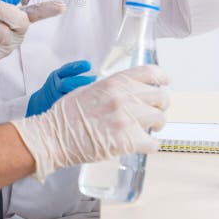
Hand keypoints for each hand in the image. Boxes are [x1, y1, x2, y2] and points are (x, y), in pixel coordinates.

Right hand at [11, 65, 168, 180]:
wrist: (53, 136)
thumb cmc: (65, 114)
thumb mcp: (87, 90)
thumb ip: (110, 89)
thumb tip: (126, 92)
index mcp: (114, 82)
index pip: (150, 72)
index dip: (162, 77)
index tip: (164, 81)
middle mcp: (124, 98)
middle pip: (161, 97)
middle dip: (160, 105)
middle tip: (154, 111)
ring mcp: (127, 119)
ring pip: (160, 119)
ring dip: (156, 125)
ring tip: (148, 129)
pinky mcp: (127, 141)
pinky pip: (154, 143)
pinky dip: (151, 145)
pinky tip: (143, 145)